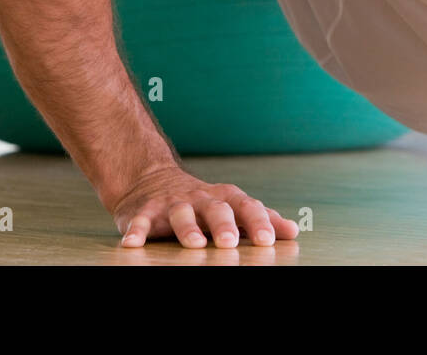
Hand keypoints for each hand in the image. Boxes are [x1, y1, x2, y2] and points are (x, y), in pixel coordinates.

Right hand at [111, 165, 300, 247]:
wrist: (153, 181)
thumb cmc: (202, 203)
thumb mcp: (232, 207)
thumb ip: (261, 219)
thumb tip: (293, 231)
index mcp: (226, 199)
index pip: (247, 208)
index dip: (259, 222)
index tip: (270, 240)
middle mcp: (201, 199)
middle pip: (216, 209)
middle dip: (224, 225)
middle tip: (230, 243)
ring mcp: (173, 204)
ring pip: (181, 213)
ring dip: (187, 228)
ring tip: (194, 245)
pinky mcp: (145, 211)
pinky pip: (141, 220)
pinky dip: (137, 231)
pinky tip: (133, 243)